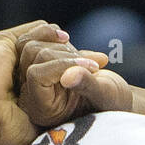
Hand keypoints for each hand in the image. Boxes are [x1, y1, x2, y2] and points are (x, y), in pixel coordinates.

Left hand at [16, 35, 131, 127]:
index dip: (61, 63)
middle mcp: (31, 94)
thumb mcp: (104, 96)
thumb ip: (86, 86)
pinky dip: (54, 34)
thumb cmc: (112, 103)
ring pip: (30, 42)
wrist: (114, 97)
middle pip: (31, 53)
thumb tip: (67, 75)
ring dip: (60, 43)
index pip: (36, 74)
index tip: (91, 67)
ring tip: (83, 56)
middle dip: (64, 52)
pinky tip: (72, 43)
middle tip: (91, 64)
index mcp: (43, 110)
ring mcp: (32, 79)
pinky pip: (34, 38)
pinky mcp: (37, 65)